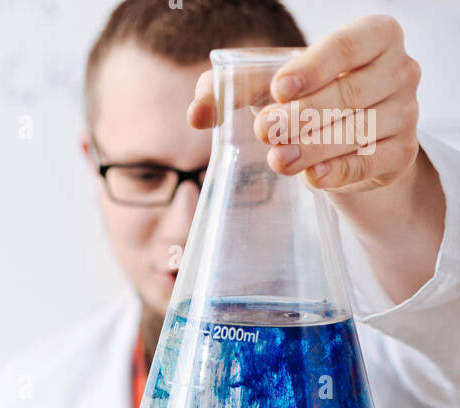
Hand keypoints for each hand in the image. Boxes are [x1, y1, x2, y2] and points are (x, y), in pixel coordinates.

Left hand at [188, 15, 421, 194]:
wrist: (354, 137)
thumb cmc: (313, 95)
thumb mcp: (276, 82)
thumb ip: (233, 87)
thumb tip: (195, 113)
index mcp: (375, 36)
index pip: (347, 46)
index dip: (314, 67)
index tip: (279, 89)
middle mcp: (400, 70)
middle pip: (349, 94)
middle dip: (303, 116)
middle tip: (265, 132)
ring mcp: (405, 113)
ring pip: (357, 131)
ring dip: (313, 147)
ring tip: (278, 160)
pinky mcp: (402, 154)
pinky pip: (371, 163)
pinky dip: (339, 172)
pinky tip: (313, 178)